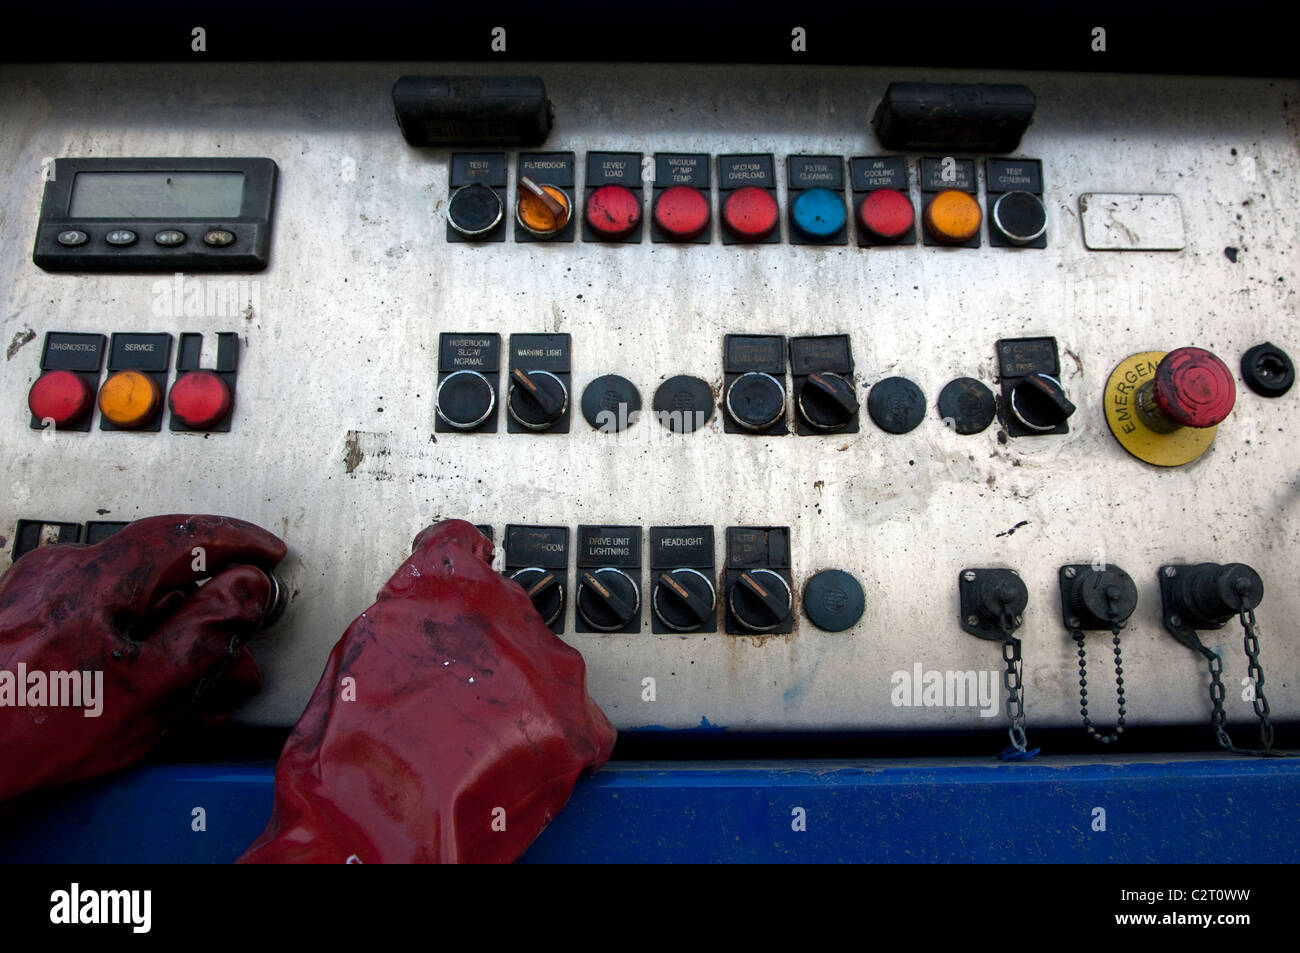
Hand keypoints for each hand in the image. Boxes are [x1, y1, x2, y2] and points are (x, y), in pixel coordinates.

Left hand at [0, 515, 285, 802]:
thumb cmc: (33, 733)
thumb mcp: (148, 688)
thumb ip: (208, 629)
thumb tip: (247, 587)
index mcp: (95, 578)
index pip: (183, 534)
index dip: (236, 541)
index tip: (266, 554)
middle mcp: (60, 572)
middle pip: (158, 575)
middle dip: (208, 613)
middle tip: (240, 644)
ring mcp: (34, 594)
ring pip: (128, 603)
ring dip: (172, 638)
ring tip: (199, 687)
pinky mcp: (18, 620)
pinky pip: (95, 620)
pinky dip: (133, 645)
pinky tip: (150, 687)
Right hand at [240, 519, 615, 863]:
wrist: (377, 832)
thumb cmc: (350, 757)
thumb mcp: (354, 656)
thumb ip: (400, 616)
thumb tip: (417, 612)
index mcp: (444, 586)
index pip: (461, 543)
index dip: (458, 557)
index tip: (461, 561)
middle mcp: (504, 613)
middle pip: (509, 609)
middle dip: (488, 642)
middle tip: (458, 685)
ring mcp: (545, 667)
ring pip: (546, 661)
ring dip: (523, 687)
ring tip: (483, 731)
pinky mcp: (574, 725)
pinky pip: (582, 719)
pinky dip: (560, 734)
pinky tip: (524, 753)